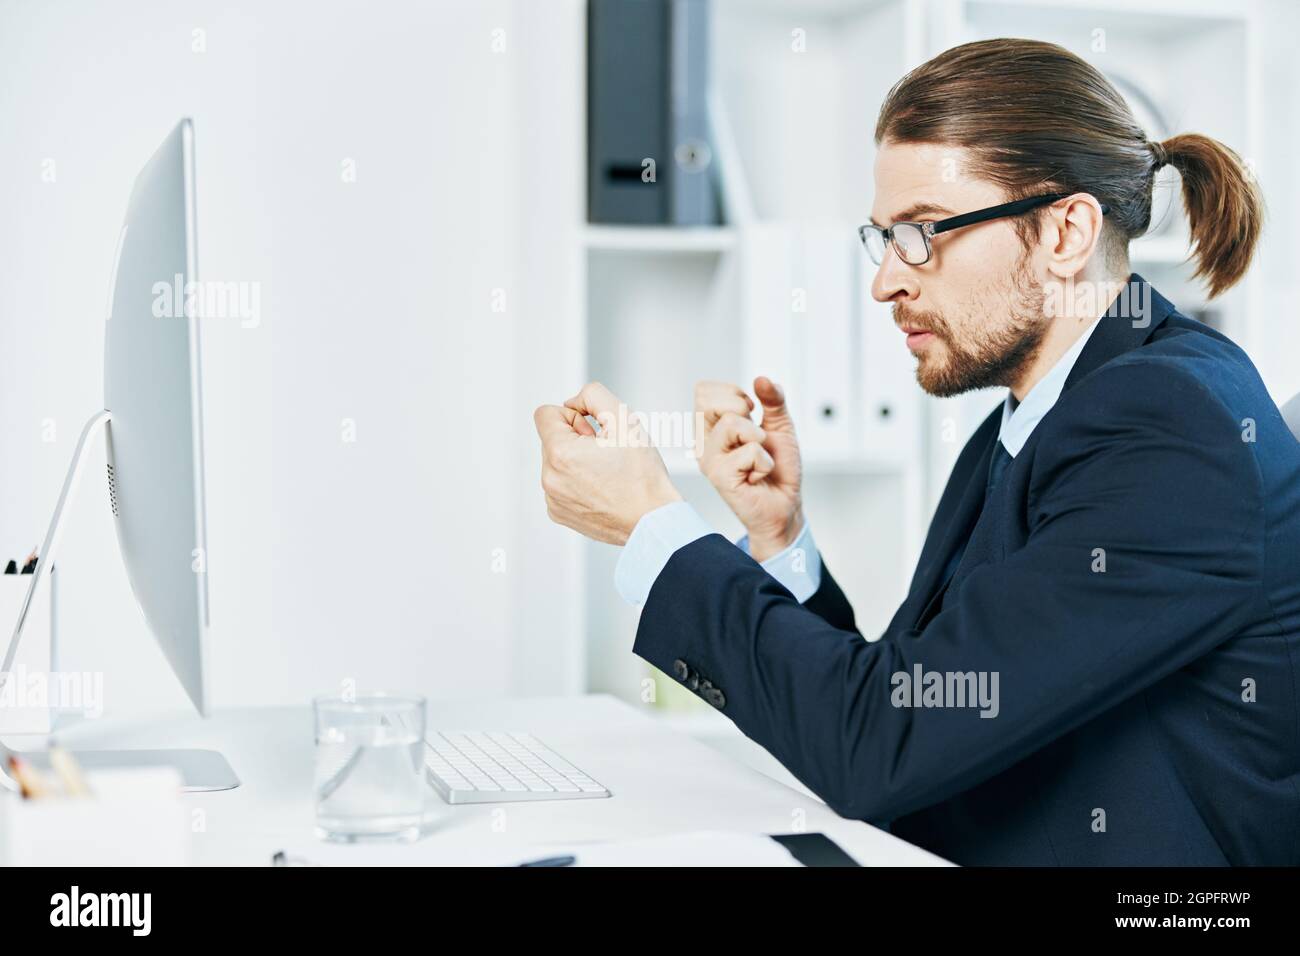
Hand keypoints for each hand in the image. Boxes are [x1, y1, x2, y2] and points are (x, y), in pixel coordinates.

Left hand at [534, 381, 681, 545]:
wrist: (651, 519)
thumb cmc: (642, 476)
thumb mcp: (624, 419)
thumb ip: (593, 396)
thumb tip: (572, 404)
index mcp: (560, 453)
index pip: (546, 414)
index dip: (574, 417)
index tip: (593, 434)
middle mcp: (549, 478)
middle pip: (552, 439)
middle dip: (576, 441)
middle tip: (606, 456)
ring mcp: (552, 499)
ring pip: (556, 463)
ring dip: (576, 462)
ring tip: (605, 474)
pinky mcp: (558, 513)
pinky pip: (560, 485)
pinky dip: (577, 483)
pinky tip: (601, 489)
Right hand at [695, 376, 802, 561]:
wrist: (785, 504)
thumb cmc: (778, 469)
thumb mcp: (780, 425)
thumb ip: (772, 399)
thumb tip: (761, 379)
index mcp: (711, 427)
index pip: (703, 391)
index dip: (732, 393)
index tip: (750, 414)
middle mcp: (703, 442)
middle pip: (708, 402)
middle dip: (743, 410)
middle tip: (754, 436)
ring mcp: (708, 459)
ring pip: (731, 423)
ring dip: (759, 439)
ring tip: (758, 458)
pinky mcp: (718, 477)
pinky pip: (749, 452)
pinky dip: (765, 463)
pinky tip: (757, 477)